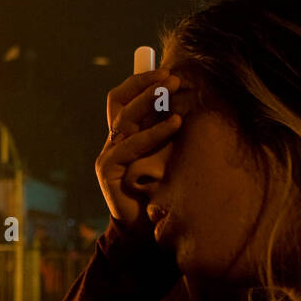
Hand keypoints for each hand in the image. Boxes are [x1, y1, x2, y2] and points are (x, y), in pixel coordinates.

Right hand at [95, 68, 181, 237]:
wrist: (148, 231)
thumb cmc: (163, 193)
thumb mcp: (170, 156)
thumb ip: (170, 133)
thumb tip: (192, 102)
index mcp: (124, 134)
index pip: (123, 97)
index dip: (140, 81)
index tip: (165, 69)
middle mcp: (113, 141)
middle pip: (119, 101)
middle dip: (144, 84)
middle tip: (171, 76)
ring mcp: (108, 155)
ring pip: (125, 118)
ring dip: (149, 101)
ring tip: (172, 90)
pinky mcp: (108, 172)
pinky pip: (129, 147)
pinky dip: (153, 133)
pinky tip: (175, 124)